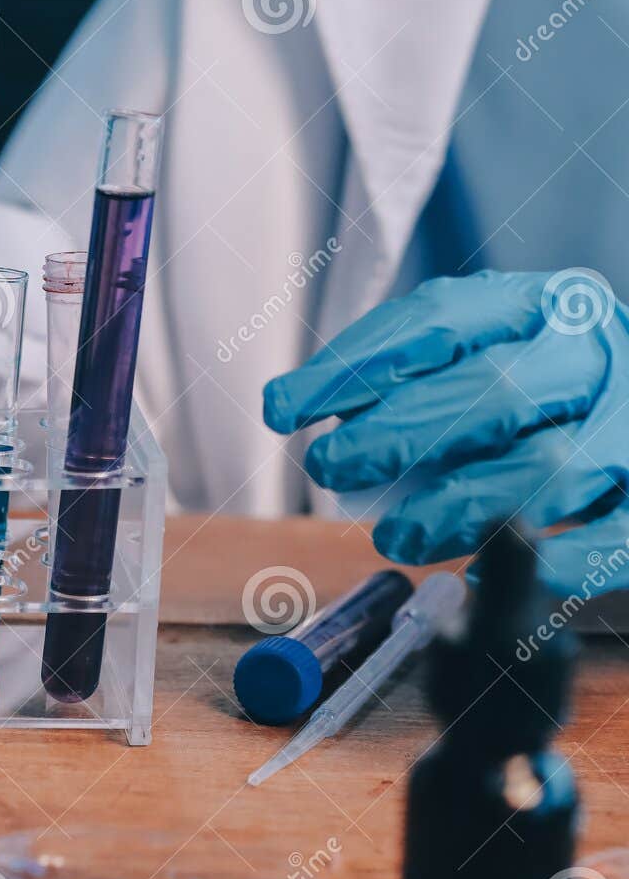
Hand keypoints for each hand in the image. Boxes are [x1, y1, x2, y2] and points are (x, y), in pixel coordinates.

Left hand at [264, 269, 628, 595]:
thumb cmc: (543, 391)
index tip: (283, 408)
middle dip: (397, 434)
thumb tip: (295, 407)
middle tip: (329, 466)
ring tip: (394, 535)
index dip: (354, 367)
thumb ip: (405, 372)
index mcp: (545, 304)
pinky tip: (479, 574)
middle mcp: (598, 353)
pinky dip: (547, 560)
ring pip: (548, 467)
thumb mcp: (481, 354)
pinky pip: (612, 537)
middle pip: (494, 390)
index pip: (440, 321)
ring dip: (456, 507)